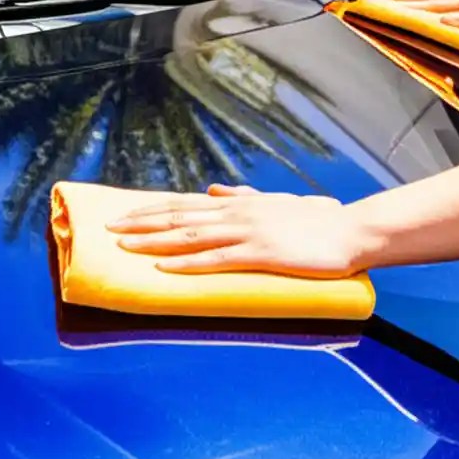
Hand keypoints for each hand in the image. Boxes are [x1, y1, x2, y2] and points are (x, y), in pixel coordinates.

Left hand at [106, 185, 379, 277]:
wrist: (351, 232)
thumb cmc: (316, 221)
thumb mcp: (276, 202)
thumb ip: (242, 197)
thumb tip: (213, 190)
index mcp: (238, 204)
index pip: (183, 204)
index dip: (150, 209)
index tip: (121, 213)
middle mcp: (236, 213)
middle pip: (178, 216)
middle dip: (140, 222)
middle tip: (107, 227)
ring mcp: (247, 232)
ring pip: (189, 235)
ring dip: (154, 240)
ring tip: (124, 245)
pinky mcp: (260, 253)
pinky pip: (215, 259)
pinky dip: (186, 263)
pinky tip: (163, 267)